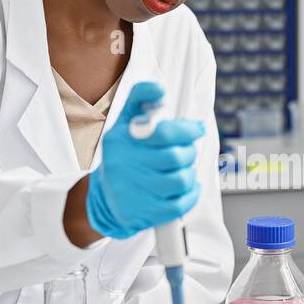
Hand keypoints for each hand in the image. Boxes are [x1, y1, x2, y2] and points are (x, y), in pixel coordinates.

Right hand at [86, 81, 203, 239]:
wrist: (106, 197)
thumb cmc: (123, 153)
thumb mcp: (125, 122)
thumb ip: (141, 99)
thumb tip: (159, 89)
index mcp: (121, 139)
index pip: (163, 133)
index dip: (187, 130)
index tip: (197, 129)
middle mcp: (124, 165)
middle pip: (175, 157)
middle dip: (189, 152)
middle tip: (187, 151)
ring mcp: (133, 191)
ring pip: (180, 181)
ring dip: (189, 173)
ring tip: (184, 169)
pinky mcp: (143, 213)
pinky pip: (179, 205)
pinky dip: (191, 195)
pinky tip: (189, 187)